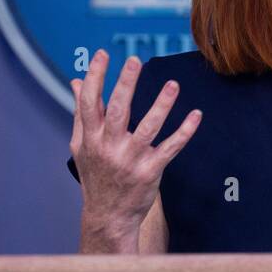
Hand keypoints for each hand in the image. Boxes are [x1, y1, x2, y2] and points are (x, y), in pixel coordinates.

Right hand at [70, 49, 201, 246]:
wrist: (108, 216)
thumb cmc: (96, 176)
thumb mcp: (81, 145)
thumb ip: (81, 112)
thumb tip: (76, 80)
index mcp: (91, 138)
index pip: (89, 103)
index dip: (95, 77)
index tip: (102, 54)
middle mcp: (109, 147)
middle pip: (118, 111)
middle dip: (125, 85)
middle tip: (135, 60)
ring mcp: (131, 160)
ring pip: (148, 128)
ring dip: (161, 105)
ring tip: (172, 85)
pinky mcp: (151, 171)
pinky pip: (170, 148)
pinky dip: (184, 131)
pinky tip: (195, 115)